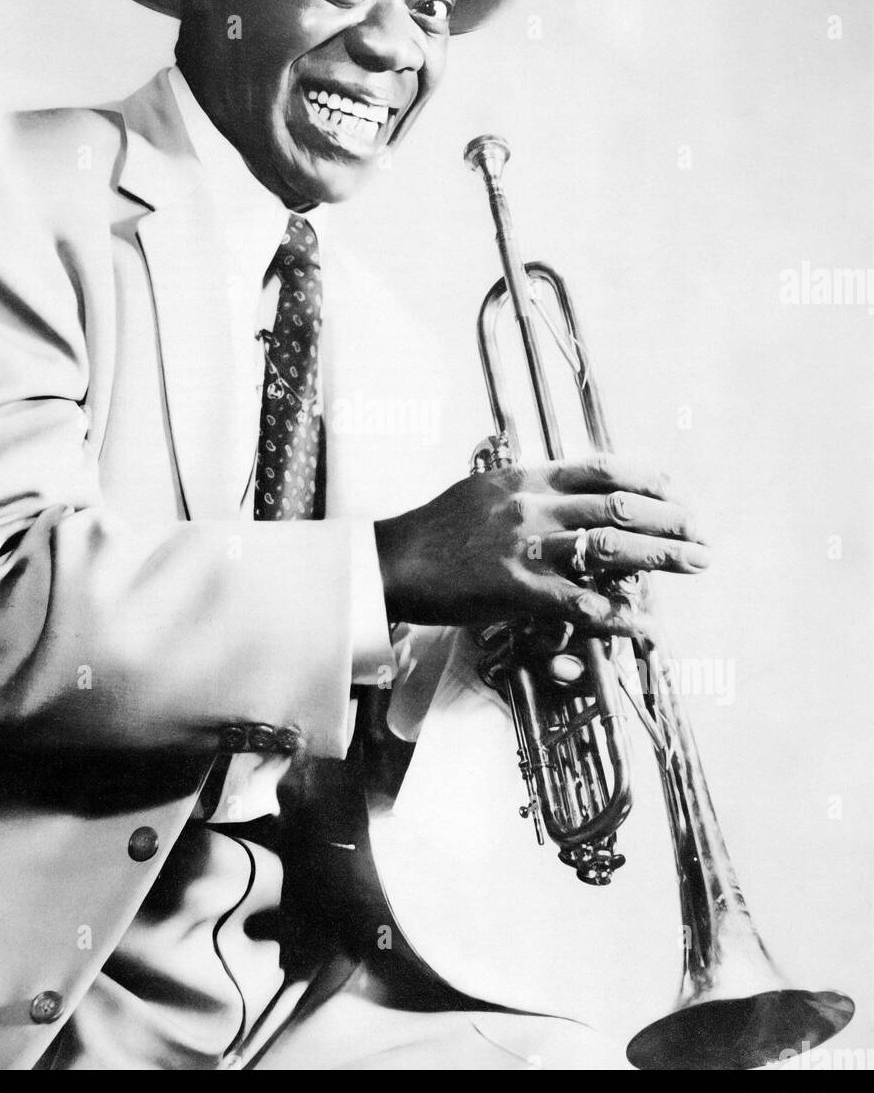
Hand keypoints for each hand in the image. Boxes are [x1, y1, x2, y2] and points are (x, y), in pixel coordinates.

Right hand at [374, 454, 708, 635]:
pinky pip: (579, 601)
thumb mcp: (487, 490)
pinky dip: (617, 613)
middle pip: (619, 506)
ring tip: (695, 562)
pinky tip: (645, 623)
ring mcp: (526, 547)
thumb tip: (571, 491)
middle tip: (702, 533)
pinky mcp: (515, 590)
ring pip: (609, 547)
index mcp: (529, 477)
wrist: (391, 559)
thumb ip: (532, 490)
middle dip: (670, 519)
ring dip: (660, 556)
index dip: (651, 479)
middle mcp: (533, 506)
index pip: (604, 469)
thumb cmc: (437, 528)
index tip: (680, 492)